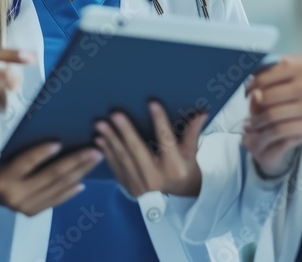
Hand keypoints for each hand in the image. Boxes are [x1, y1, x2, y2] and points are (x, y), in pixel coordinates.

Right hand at [0, 143, 102, 216]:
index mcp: (2, 179)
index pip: (26, 163)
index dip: (41, 153)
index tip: (59, 142)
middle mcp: (15, 196)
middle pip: (50, 176)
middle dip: (75, 162)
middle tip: (94, 149)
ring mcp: (25, 206)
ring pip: (57, 188)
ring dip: (79, 173)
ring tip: (96, 159)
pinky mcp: (32, 212)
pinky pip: (55, 200)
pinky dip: (70, 191)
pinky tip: (83, 181)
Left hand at [94, 102, 208, 197]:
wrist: (176, 198)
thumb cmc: (184, 170)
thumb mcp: (191, 153)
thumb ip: (192, 133)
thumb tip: (202, 112)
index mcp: (174, 167)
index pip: (166, 140)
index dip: (160, 121)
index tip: (152, 103)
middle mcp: (156, 178)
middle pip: (138, 150)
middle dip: (125, 131)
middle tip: (115, 114)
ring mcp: (140, 184)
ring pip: (123, 158)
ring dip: (110, 140)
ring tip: (100, 124)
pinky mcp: (128, 187)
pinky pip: (115, 167)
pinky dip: (106, 152)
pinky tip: (99, 139)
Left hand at [243, 55, 301, 176]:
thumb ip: (290, 65)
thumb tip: (264, 71)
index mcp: (301, 66)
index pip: (263, 76)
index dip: (250, 86)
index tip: (248, 93)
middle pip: (264, 97)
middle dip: (253, 107)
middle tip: (251, 112)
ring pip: (271, 115)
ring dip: (259, 123)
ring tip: (256, 125)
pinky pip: (284, 130)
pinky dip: (270, 134)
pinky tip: (268, 135)